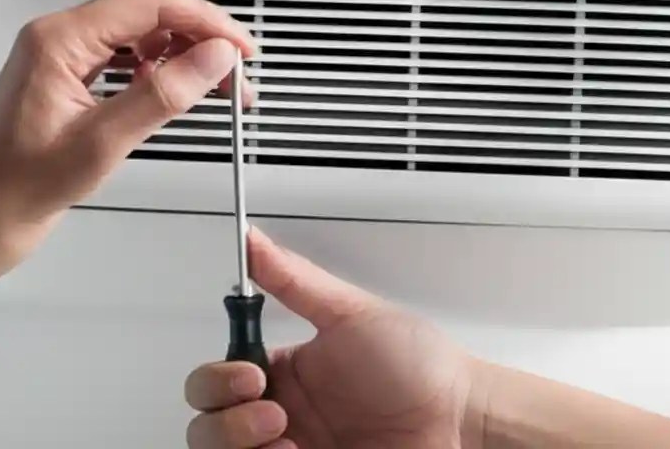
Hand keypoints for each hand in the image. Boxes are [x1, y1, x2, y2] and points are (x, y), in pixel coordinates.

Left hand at [0, 0, 255, 292]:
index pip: (152, 1)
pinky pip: (121, 49)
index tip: (241, 52)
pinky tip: (170, 90)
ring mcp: (60, 54)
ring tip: (212, 82)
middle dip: (198, 29)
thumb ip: (161, 97)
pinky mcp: (64, 76)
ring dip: (180, 44)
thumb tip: (212, 60)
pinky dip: (157, 62)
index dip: (207, 21)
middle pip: (147, 1)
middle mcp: (58, 37)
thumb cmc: (8, 193)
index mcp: (61, 42)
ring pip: (137, 22)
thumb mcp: (98, 148)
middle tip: (234, 70)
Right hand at [184, 229, 478, 448]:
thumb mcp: (351, 314)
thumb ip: (294, 280)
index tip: (254, 375)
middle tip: (274, 413)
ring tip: (288, 439)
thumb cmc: (418, 367)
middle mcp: (281, 418)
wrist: (461, 418)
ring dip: (242, 446)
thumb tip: (252, 240)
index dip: (220, 380)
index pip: (217, 380)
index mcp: (283, 374)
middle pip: (208, 428)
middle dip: (226, 421)